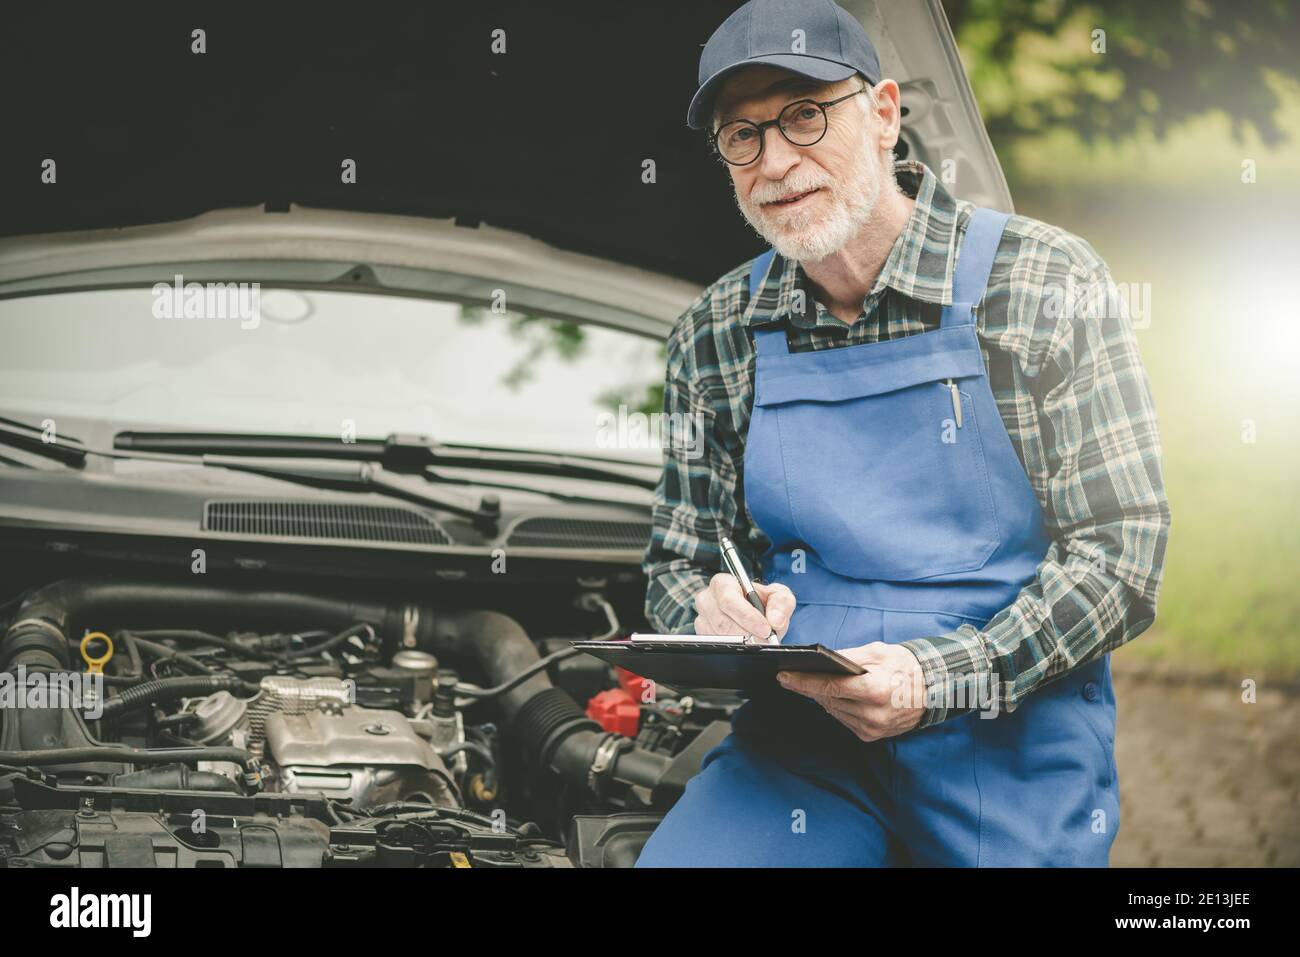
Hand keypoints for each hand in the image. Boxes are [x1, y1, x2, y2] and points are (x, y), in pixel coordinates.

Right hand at [692, 574, 794, 641]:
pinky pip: (716, 647)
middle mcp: (707, 600)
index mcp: (722, 583)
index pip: (729, 599)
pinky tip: (747, 647)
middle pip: (722, 621)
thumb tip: (775, 620)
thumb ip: (781, 602)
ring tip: (759, 644)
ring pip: (719, 637)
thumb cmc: (762, 602)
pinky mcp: (702, 637)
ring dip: (742, 644)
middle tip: (765, 642)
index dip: (747, 616)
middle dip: (747, 635)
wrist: (755, 616)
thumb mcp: (777, 595)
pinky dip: (735, 650)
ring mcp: (702, 620)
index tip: (765, 629)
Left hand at [776, 642, 925, 741]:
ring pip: (833, 711)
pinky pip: (844, 720)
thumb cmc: (905, 666)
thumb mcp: (877, 652)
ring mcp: (872, 728)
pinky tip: (835, 697)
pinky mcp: (872, 736)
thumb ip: (847, 656)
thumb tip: (820, 660)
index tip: (783, 676)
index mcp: (874, 690)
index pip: (829, 687)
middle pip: (827, 700)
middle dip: (809, 688)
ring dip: (822, 698)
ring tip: (813, 684)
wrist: (934, 689)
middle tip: (792, 676)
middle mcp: (872, 714)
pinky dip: (837, 707)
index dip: (802, 682)